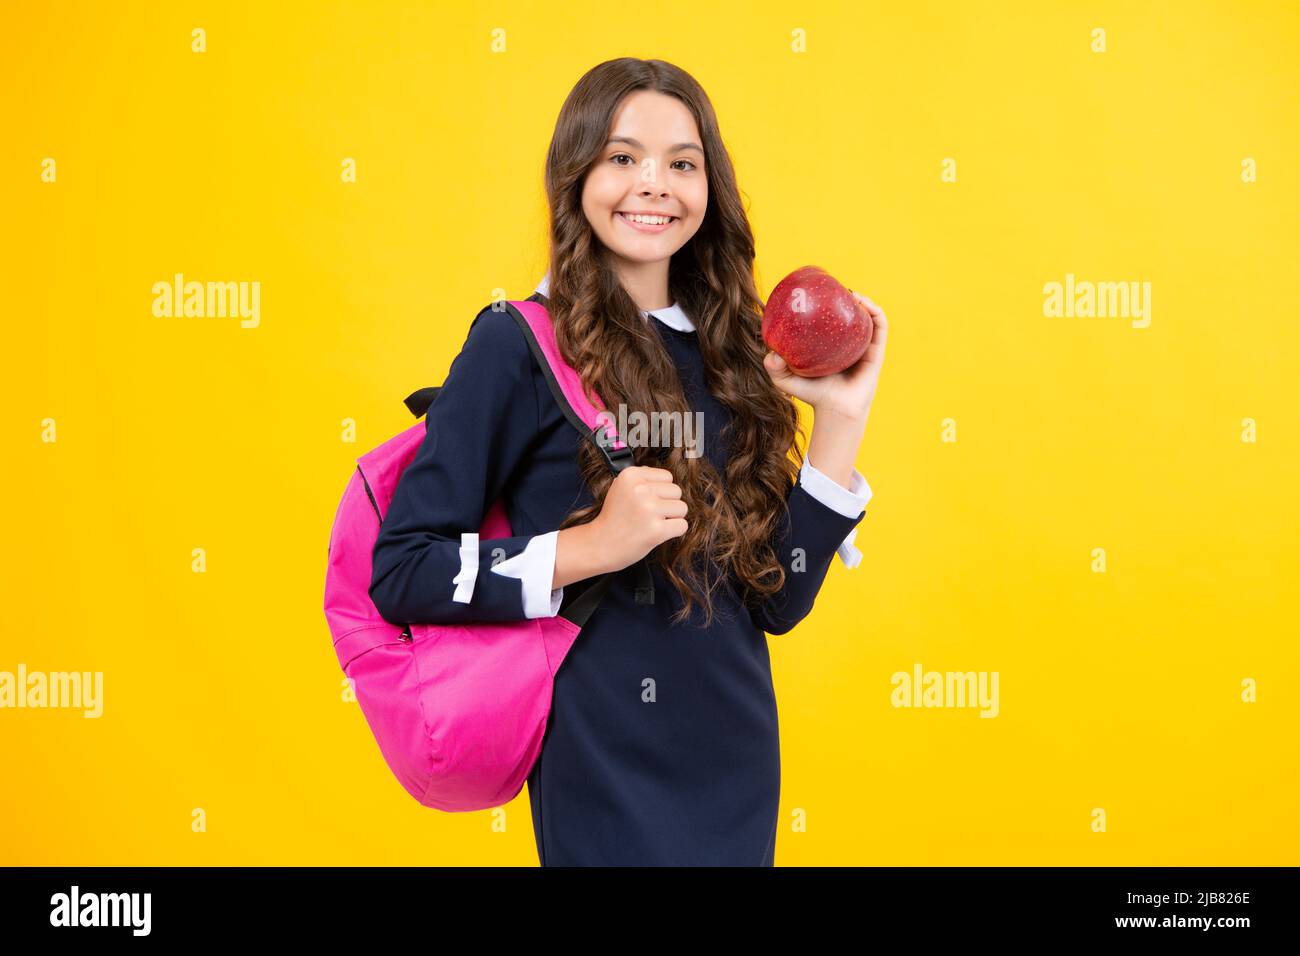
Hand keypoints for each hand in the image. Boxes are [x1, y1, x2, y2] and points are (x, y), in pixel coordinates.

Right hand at [589, 466, 688, 571]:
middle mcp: (640, 489)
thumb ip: (643, 479)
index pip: (667, 476)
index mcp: (631, 475)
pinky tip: (657, 533)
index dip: (660, 491)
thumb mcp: (620, 488)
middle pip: (677, 491)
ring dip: (672, 518)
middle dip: (668, 504)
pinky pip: (682, 525)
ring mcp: (649, 509)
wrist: (599, 545)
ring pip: (682, 508)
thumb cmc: (614, 518)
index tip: (644, 501)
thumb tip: (668, 478)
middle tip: (649, 515)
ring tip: (652, 523)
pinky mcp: (656, 530)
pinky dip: (674, 531)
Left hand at [764, 291, 888, 422]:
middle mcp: (849, 344)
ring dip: (864, 301)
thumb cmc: (812, 395)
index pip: (832, 319)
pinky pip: (880, 328)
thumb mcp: (785, 378)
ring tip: (853, 294)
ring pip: (868, 317)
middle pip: (851, 314)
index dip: (830, 302)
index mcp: (831, 344)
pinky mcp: (876, 352)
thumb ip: (774, 366)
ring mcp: (864, 347)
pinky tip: (865, 304)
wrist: (834, 411)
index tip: (822, 291)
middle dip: (847, 298)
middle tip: (837, 289)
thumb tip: (770, 353)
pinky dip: (876, 313)